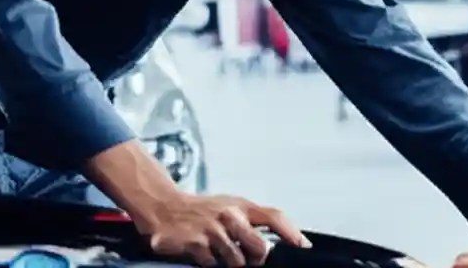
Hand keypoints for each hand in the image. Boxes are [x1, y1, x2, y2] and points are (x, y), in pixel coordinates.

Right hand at [135, 193, 309, 266]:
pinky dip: (209, 263)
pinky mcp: (196, 244)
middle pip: (260, 248)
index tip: (303, 245)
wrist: (164, 208)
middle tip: (247, 256)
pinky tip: (202, 251)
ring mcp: (212, 230)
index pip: (274, 216)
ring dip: (229, 261)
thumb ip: (251, 222)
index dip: (292, 232)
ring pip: (237, 261)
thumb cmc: (203, 210)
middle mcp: (229, 215)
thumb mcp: (231, 207)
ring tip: (218, 250)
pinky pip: (212, 265)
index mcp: (241, 206)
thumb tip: (279, 240)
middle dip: (256, 258)